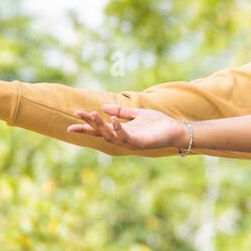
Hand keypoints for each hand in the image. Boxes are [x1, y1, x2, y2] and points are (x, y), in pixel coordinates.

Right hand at [67, 104, 187, 150]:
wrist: (176, 130)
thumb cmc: (158, 123)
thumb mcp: (138, 114)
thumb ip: (122, 112)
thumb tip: (104, 107)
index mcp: (122, 131)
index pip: (100, 129)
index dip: (86, 125)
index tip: (73, 119)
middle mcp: (124, 138)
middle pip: (101, 133)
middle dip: (89, 124)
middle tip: (78, 114)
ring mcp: (131, 142)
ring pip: (111, 136)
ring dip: (101, 125)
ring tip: (93, 114)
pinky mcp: (141, 143)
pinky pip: (126, 137)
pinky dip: (119, 129)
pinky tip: (113, 121)